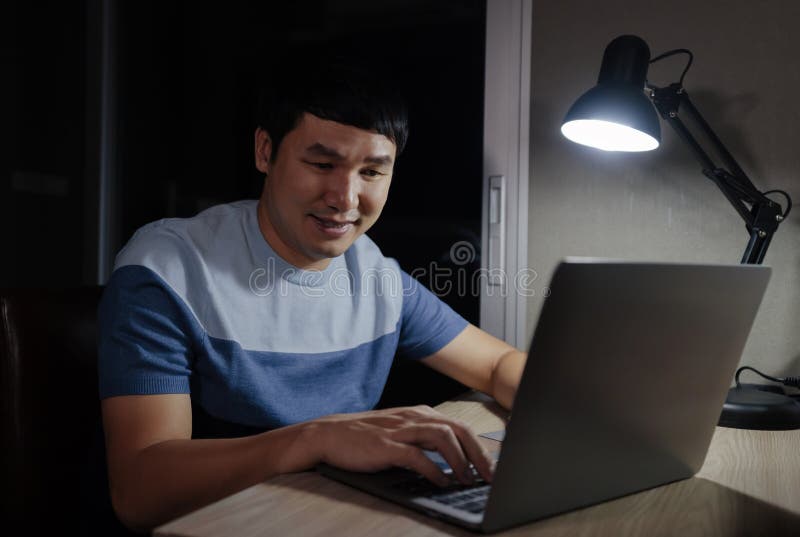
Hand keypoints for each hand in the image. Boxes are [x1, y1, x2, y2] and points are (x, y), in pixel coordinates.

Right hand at [309, 405, 494, 486]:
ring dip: (460, 460)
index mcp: (419, 413)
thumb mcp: (400, 432)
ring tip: (468, 479)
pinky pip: (416, 455)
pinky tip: (442, 482)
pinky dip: (433, 470)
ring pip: (442, 437)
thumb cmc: (364, 437)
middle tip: (491, 476)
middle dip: (479, 454)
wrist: (327, 434)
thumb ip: (424, 440)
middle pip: (457, 430)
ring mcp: (399, 430)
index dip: (480, 447)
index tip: (493, 467)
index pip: (459, 427)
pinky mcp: (385, 446)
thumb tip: (454, 459)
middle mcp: (413, 417)